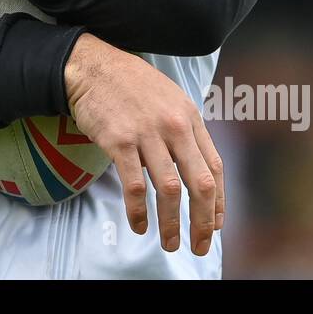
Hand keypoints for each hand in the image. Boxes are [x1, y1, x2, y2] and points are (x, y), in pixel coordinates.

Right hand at [64, 33, 224, 254]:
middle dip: (202, 221)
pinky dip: (138, 211)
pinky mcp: (119, 141)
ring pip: (169, 189)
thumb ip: (185, 131)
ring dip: (170, 223)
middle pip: (200, 183)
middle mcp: (175, 126)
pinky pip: (134, 185)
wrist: (94, 67)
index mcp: (190, 118)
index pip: (215, 168)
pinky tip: (139, 225)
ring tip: (170, 243)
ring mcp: (147, 134)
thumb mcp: (171, 100)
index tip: (214, 225)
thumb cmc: (132, 85)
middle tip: (198, 245)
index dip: (218, 202)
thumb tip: (196, 168)